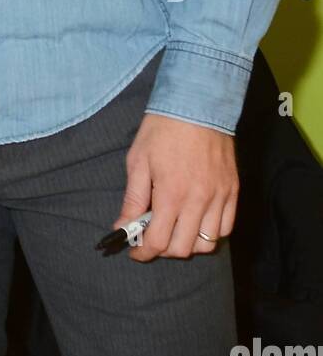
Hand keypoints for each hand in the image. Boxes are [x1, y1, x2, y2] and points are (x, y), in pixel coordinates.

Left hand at [113, 113, 237, 261]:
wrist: (198, 104)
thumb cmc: (162, 129)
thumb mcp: (138, 161)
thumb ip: (133, 199)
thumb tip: (122, 227)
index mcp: (171, 194)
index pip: (158, 241)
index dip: (143, 252)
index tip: (135, 250)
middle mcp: (199, 201)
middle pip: (183, 249)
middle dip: (163, 250)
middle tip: (152, 237)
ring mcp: (220, 197)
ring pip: (207, 243)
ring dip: (188, 244)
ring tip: (175, 229)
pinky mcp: (233, 191)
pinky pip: (226, 228)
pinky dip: (210, 233)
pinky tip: (196, 221)